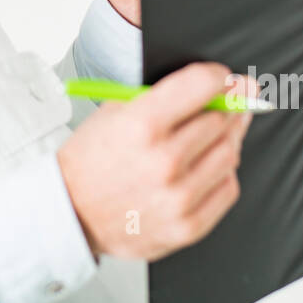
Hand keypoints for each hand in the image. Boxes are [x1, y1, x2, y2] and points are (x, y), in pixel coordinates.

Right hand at [57, 63, 252, 260]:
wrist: (72, 212)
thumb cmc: (92, 160)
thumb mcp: (116, 111)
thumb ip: (165, 95)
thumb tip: (219, 86)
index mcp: (142, 124)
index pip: (203, 85)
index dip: (221, 77)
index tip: (225, 78)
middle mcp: (163, 161)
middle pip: (221, 120)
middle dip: (225, 108)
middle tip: (222, 106)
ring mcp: (178, 197)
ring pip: (230, 153)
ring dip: (226, 140)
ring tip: (209, 138)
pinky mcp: (187, 225)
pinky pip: (228, 188)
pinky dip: (222, 174)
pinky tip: (205, 168)